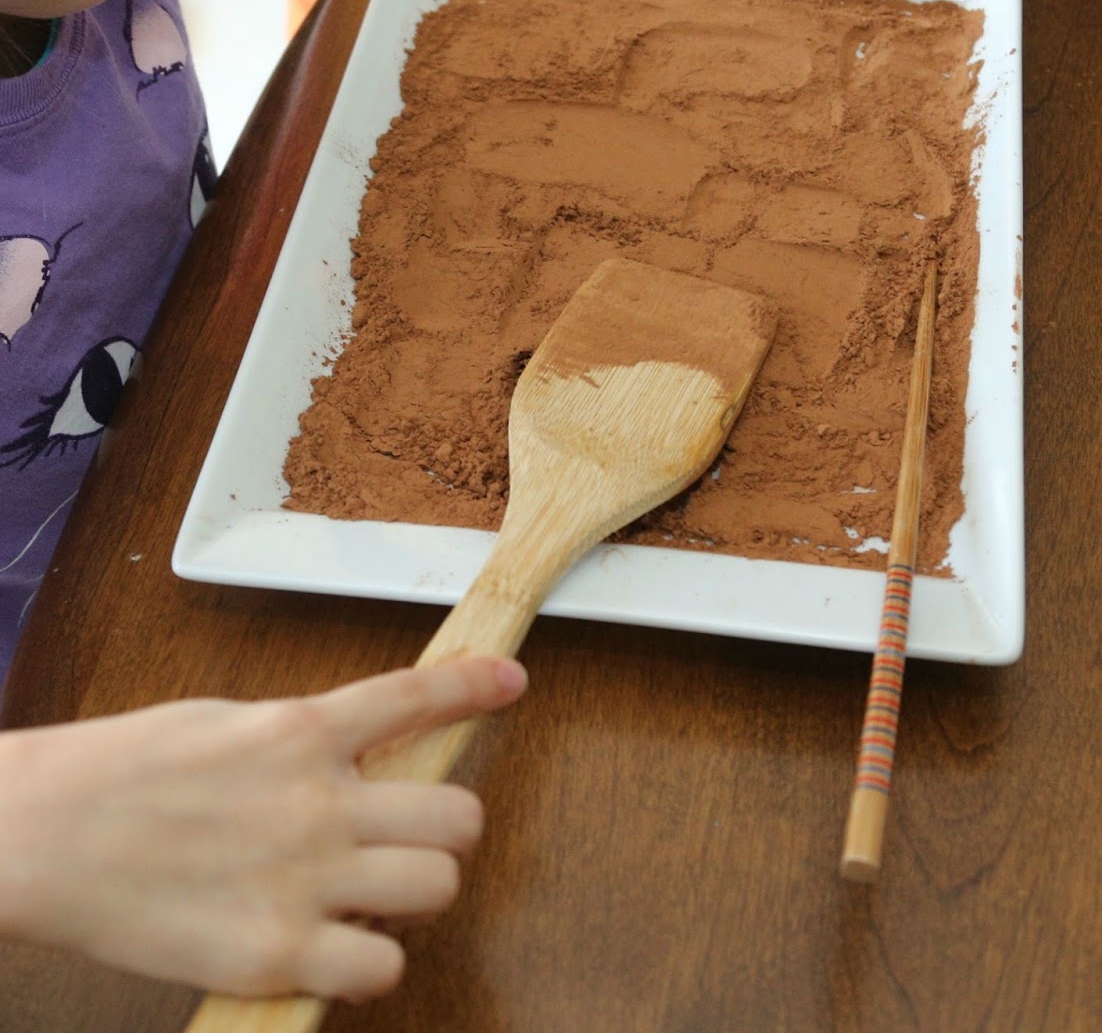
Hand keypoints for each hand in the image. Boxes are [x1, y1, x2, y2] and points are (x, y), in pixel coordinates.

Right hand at [0, 655, 525, 999]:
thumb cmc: (124, 771)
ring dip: (415, 893)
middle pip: (458, 815)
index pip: (419, 697)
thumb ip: (301, 739)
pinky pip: (381, 967)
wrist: (46, 832)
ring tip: (371, 895)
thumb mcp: (228, 724)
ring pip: (438, 886)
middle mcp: (320, 799)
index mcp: (303, 728)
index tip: (509, 681)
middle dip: (444, 828)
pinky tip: (334, 947)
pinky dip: (368, 961)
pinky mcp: (277, 953)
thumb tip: (354, 753)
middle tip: (407, 837)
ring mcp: (305, 878)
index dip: (477, 688)